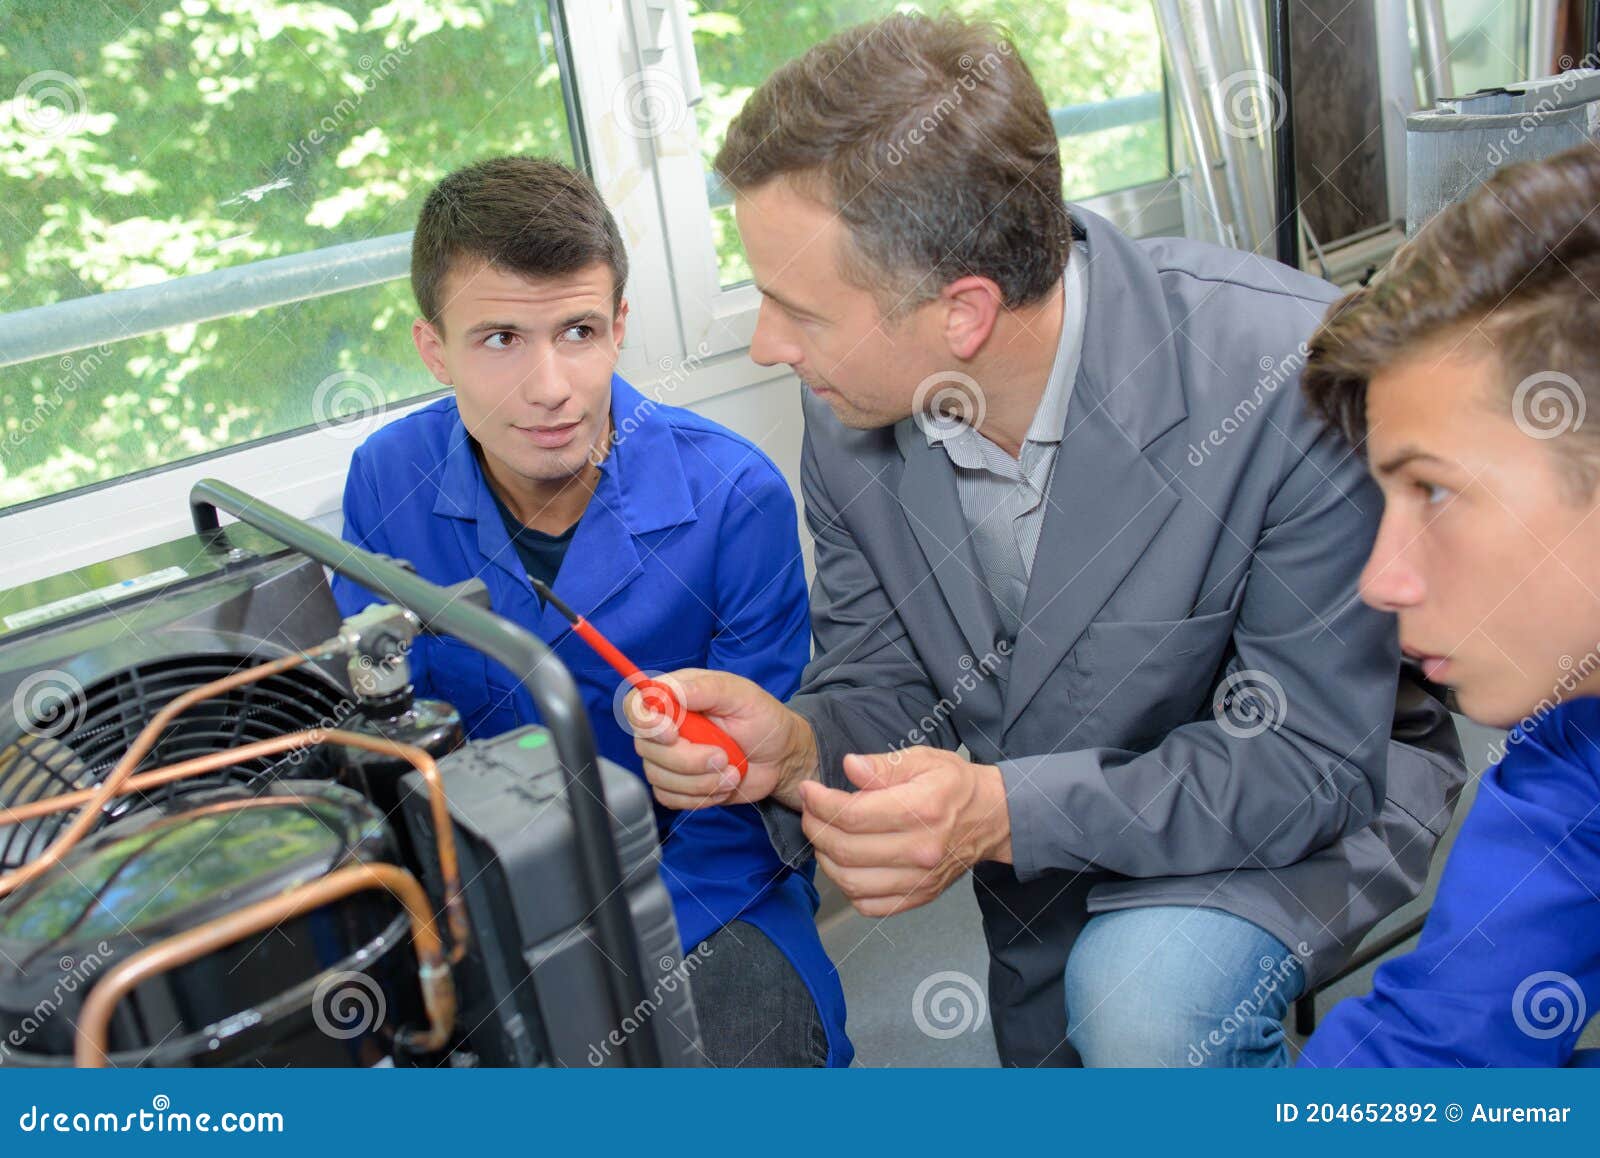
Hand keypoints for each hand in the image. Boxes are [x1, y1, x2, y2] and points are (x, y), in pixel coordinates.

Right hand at [629, 669, 816, 809]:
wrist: (781, 756)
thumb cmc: (763, 719)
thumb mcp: (742, 694)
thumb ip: (706, 687)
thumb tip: (669, 689)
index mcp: (676, 696)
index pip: (636, 705)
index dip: (646, 722)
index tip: (673, 733)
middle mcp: (667, 726)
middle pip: (645, 747)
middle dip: (687, 759)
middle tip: (723, 756)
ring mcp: (670, 758)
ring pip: (658, 777)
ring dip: (700, 781)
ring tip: (732, 772)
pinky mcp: (678, 785)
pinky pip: (670, 798)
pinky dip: (700, 796)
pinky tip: (723, 785)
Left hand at [800, 746, 1011, 917]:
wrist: (992, 818)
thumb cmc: (954, 785)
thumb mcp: (923, 759)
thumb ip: (883, 765)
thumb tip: (849, 766)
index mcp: (921, 810)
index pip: (853, 815)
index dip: (820, 803)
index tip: (809, 791)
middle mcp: (921, 850)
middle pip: (846, 850)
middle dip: (815, 829)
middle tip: (810, 812)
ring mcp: (920, 879)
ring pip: (851, 882)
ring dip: (826, 859)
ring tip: (823, 837)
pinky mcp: (919, 896)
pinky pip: (869, 905)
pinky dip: (848, 888)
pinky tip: (846, 864)